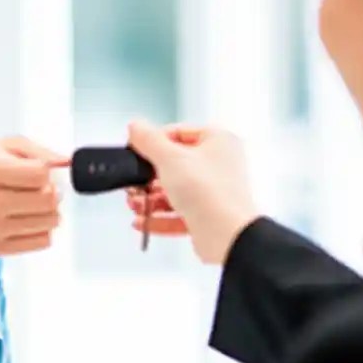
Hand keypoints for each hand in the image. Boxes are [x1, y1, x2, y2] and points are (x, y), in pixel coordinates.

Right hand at [0, 136, 68, 255]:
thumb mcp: (3, 146)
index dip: (47, 172)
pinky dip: (43, 228)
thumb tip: (67, 163)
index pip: (40, 175)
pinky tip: (28, 217)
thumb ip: (38, 152)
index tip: (39, 171)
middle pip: (48, 201)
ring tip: (34, 202)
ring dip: (50, 211)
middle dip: (53, 192)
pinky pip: (42, 241)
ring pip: (49, 222)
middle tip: (43, 187)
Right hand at [126, 120, 259, 264]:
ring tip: (136, 204)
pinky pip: (179, 213)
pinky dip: (159, 217)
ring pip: (176, 191)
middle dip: (149, 177)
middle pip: (175, 164)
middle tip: (135, 182)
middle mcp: (220, 165)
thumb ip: (149, 140)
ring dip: (151, 199)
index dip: (154, 142)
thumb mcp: (170, 158)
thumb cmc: (210, 193)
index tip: (137, 150)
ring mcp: (215, 192)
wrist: (227, 236)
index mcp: (218, 141)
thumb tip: (136, 126)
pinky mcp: (208, 217)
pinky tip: (143, 221)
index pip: (179, 132)